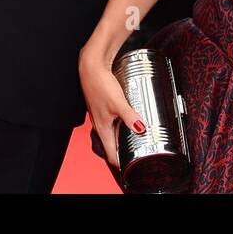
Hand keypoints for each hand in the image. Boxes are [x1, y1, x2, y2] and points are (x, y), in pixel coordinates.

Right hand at [78, 46, 144, 168]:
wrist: (91, 65)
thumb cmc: (99, 84)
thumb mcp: (118, 102)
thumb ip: (130, 116)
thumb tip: (141, 129)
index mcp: (102, 128)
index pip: (111, 153)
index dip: (121, 163)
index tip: (132, 167)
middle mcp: (100, 123)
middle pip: (112, 144)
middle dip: (124, 151)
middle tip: (139, 154)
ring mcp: (101, 114)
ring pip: (113, 131)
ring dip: (123, 137)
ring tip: (137, 138)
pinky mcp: (103, 105)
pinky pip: (113, 120)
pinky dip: (122, 123)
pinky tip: (130, 117)